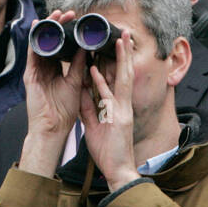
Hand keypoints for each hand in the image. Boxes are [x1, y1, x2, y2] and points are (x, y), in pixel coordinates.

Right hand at [19, 9, 87, 177]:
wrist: (54, 128)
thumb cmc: (65, 110)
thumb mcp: (75, 82)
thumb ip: (78, 64)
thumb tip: (85, 46)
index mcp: (57, 70)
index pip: (62, 46)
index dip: (69, 33)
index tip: (78, 21)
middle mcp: (46, 68)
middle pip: (52, 42)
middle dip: (59, 26)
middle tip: (69, 13)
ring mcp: (36, 71)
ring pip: (42, 44)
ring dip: (49, 28)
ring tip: (57, 15)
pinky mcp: (30, 75)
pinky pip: (31, 53)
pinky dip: (34, 39)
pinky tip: (37, 27)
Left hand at [79, 29, 139, 190]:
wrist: (119, 172)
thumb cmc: (108, 151)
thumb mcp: (96, 126)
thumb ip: (90, 108)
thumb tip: (82, 92)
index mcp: (119, 107)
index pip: (119, 79)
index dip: (119, 61)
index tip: (117, 45)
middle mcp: (123, 106)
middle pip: (125, 74)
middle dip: (125, 54)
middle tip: (124, 34)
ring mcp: (123, 111)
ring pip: (123, 80)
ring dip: (122, 59)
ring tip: (120, 40)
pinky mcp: (119, 119)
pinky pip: (108, 98)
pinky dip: (102, 83)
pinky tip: (96, 70)